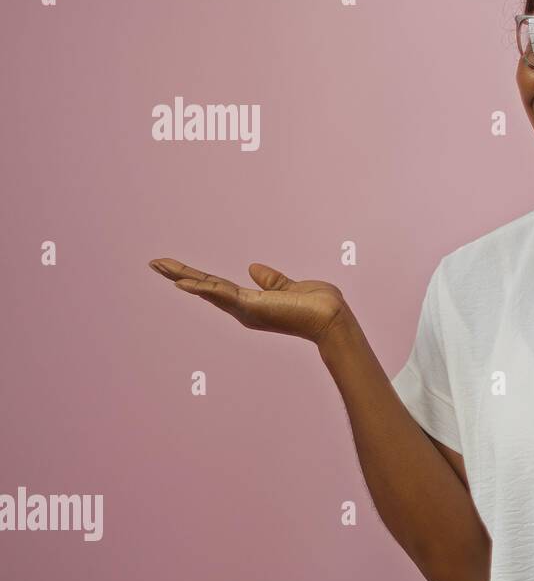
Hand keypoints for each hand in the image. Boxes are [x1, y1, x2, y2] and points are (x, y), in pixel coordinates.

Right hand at [148, 257, 349, 344]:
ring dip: (182, 276)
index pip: (218, 286)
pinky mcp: (252, 306)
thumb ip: (272, 280)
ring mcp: (245, 309)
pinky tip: (182, 282)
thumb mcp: (290, 288)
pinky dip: (202, 287)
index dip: (197, 277)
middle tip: (155, 263)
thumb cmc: (318, 306)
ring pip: (207, 289)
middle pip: (205, 288)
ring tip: (159, 265)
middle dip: (180, 275)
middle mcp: (243, 309)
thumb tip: (254, 268)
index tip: (177, 270)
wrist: (332, 318)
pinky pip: (221, 294)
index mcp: (251, 303)